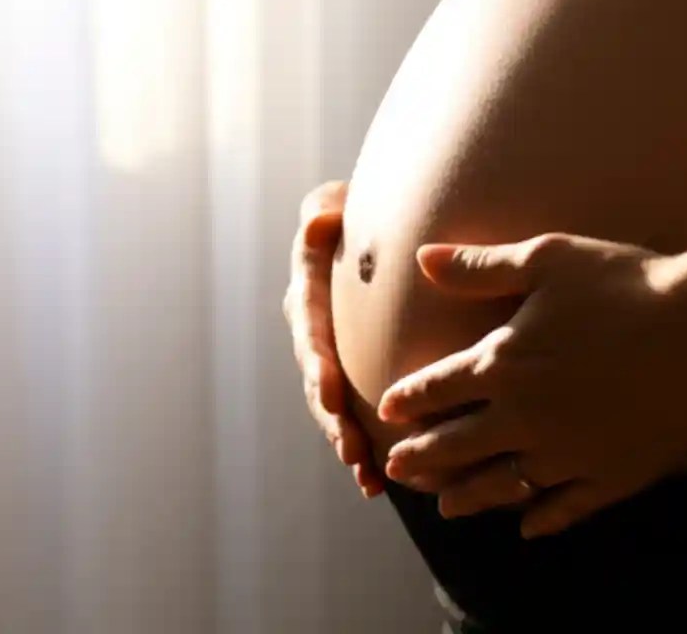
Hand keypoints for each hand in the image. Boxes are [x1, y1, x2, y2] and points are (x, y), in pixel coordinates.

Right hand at [283, 180, 384, 497]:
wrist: (377, 234)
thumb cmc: (364, 211)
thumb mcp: (340, 203)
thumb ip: (327, 211)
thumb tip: (319, 221)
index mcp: (309, 291)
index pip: (311, 330)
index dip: (319, 366)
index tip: (333, 396)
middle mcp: (311, 327)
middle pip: (318, 380)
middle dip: (332, 419)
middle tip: (352, 448)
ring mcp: (327, 354)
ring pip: (331, 405)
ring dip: (345, 441)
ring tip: (365, 473)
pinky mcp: (348, 373)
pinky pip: (352, 412)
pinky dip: (361, 446)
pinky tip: (374, 482)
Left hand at [377, 233, 686, 537]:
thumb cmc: (625, 283)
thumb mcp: (546, 259)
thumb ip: (480, 266)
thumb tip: (421, 258)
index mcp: (504, 364)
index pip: (439, 388)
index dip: (409, 399)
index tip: (388, 410)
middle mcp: (524, 417)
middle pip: (458, 445)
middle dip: (422, 458)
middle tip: (396, 470)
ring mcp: (567, 453)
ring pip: (502, 486)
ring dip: (468, 497)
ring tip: (446, 508)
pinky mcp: (610, 475)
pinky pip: (566, 507)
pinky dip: (543, 521)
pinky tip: (529, 530)